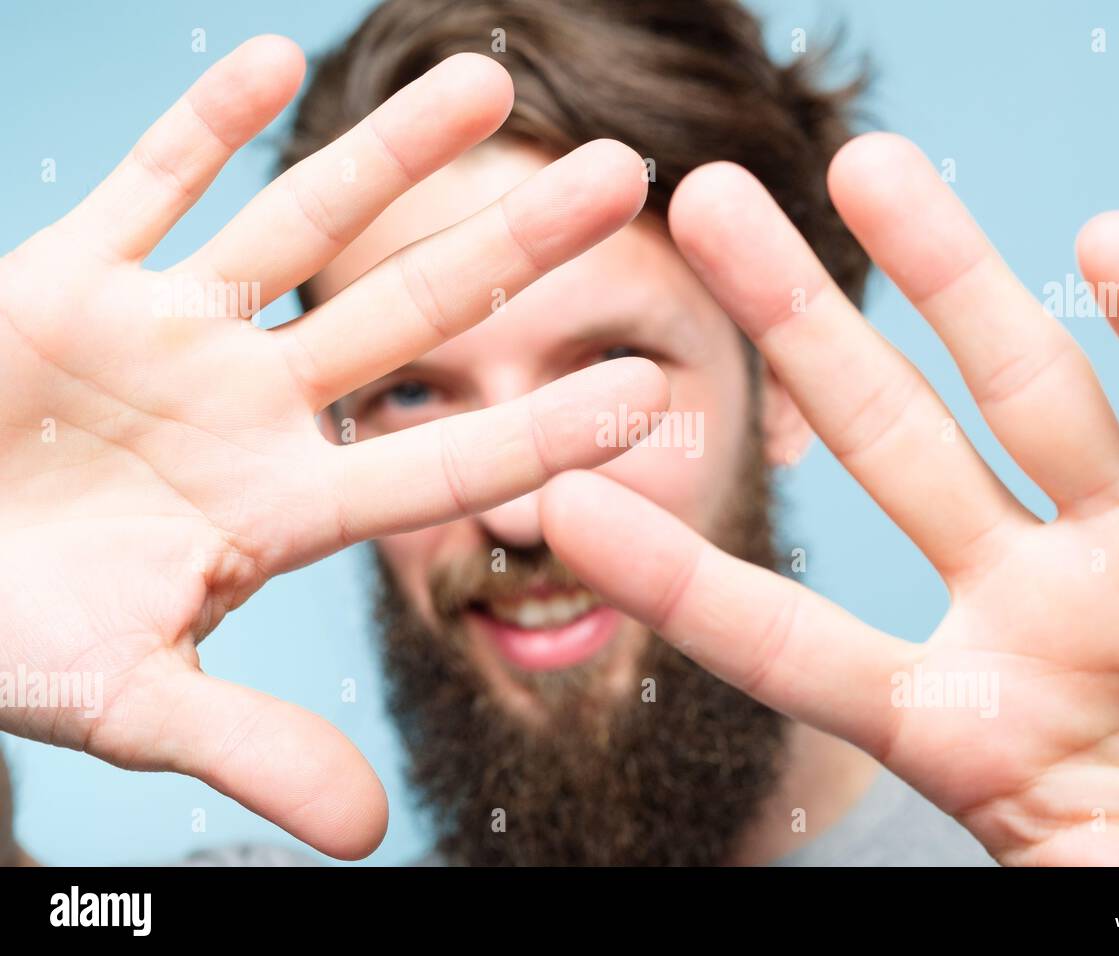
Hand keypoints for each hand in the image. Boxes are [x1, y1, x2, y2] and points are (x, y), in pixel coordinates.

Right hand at [0, 37, 662, 857]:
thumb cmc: (4, 637)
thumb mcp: (122, 700)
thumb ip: (246, 748)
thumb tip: (367, 835)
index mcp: (275, 508)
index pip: (439, 464)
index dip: (543, 429)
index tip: (654, 394)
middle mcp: (245, 408)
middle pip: (409, 314)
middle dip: (514, 245)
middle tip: (631, 176)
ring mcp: (165, 335)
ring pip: (300, 225)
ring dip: (391, 154)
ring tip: (496, 80)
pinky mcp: (67, 280)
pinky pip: (145, 185)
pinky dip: (198, 125)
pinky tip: (275, 57)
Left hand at [540, 133, 1118, 864]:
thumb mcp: (1087, 889)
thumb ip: (1013, 862)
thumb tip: (895, 898)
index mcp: (961, 719)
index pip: (787, 640)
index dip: (678, 580)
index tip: (560, 504)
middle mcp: (1037, 609)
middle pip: (893, 446)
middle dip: (802, 326)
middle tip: (705, 206)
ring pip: (1035, 394)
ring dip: (953, 277)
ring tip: (868, 168)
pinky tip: (1108, 248)